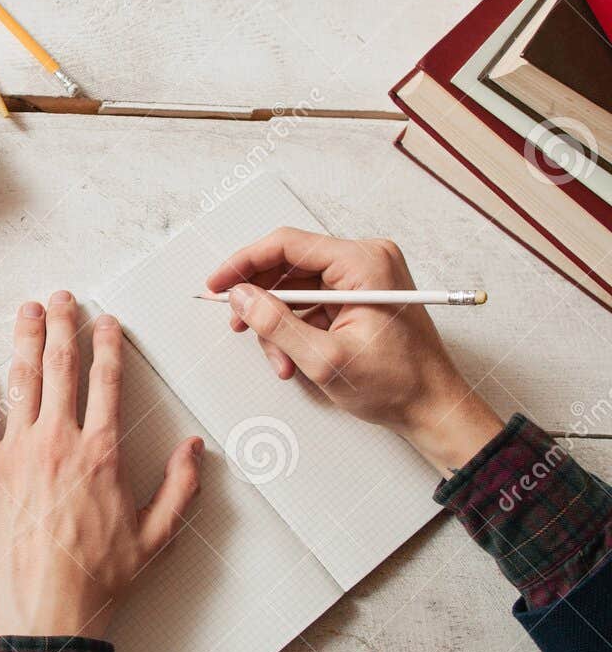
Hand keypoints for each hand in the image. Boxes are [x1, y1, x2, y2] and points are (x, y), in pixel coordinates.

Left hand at [0, 295, 201, 638]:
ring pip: (22, 379)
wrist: (43, 614)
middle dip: (63, 325)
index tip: (106, 322)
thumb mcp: (155, 537)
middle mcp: (58, 442)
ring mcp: (17, 452)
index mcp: (101, 454)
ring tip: (27, 310)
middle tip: (62, 298)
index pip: (107, 382)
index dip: (108, 345)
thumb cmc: (95, 582)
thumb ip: (180, 488)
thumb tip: (195, 450)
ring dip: (26, 338)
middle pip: (63, 367)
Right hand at [205, 228, 502, 470]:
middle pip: (289, 264)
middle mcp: (366, 260)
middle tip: (238, 326)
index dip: (243, 263)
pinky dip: (296, 328)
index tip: (217, 285)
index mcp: (363, 263)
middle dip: (261, 301)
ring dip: (278, 323)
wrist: (434, 407)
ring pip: (296, 286)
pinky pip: (312, 301)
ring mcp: (364, 277)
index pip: (287, 244)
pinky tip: (295, 357)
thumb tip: (239, 298)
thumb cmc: (397, 385)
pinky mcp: (361, 294)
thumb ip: (276, 324)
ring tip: (280, 360)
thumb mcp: (325, 359)